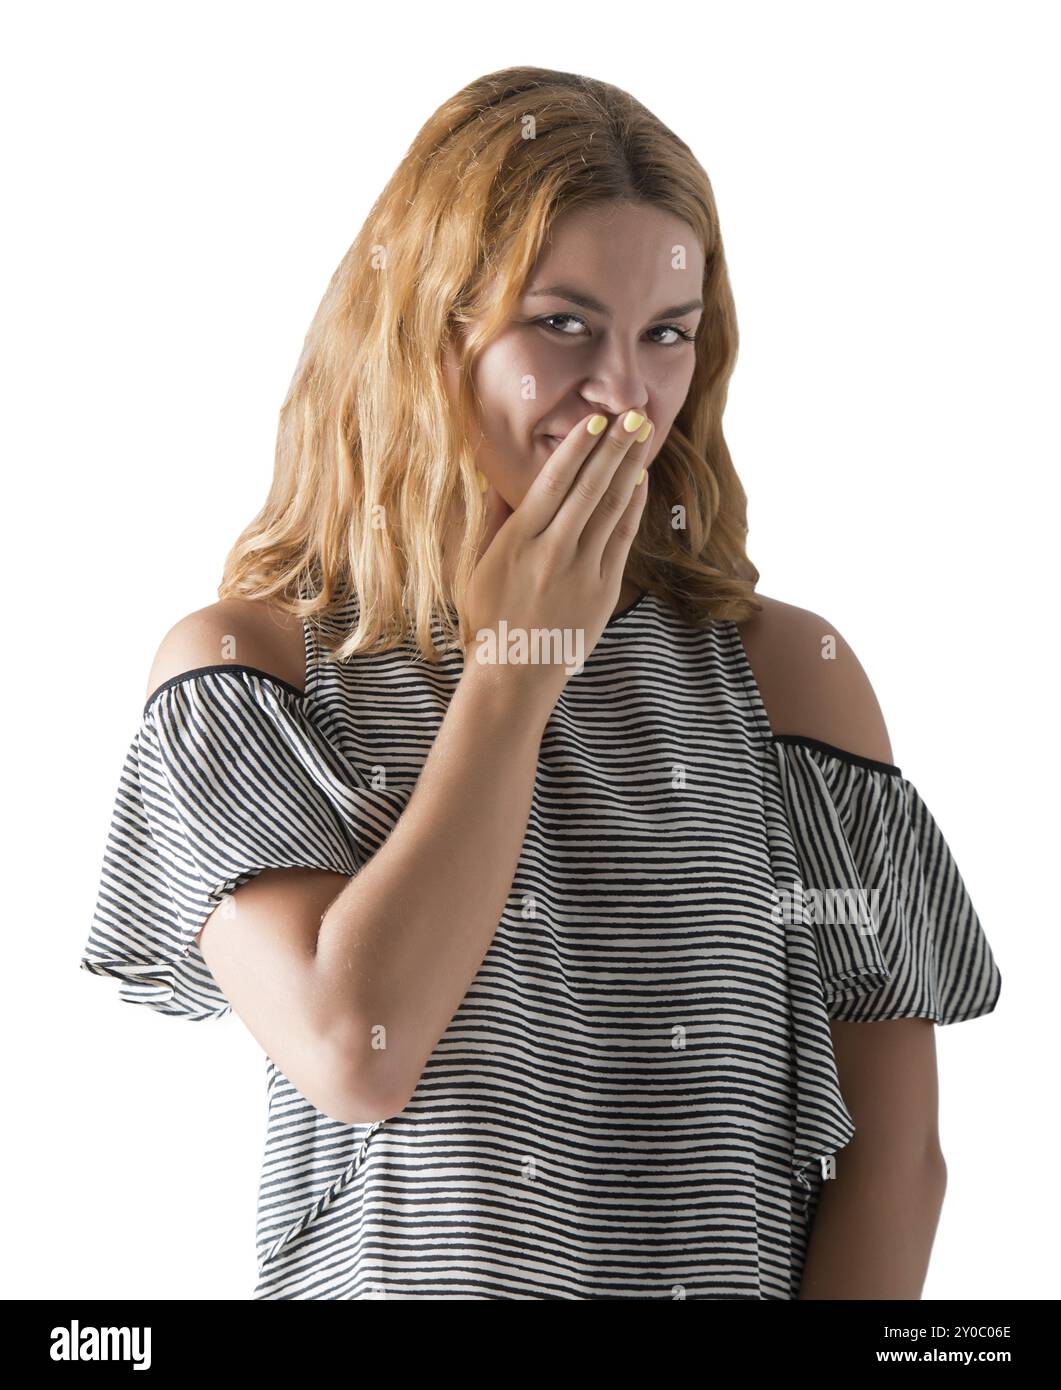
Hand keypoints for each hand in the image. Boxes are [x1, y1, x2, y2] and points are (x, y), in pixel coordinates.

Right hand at [461, 408, 655, 703]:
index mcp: (518, 540)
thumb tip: (498, 480)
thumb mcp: (478, 566)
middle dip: (613, 448)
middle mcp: (551, 551)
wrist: (514, 673)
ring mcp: (581, 571)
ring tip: (642, 437)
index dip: (577, 450)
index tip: (594, 422)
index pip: (553, 483)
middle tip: (632, 415)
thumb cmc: (490, 618)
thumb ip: (493, 521)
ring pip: (609, 509)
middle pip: (588, 488)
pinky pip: (621, 539)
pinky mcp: (603, 590)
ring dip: (628, 469)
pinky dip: (631, 507)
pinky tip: (639, 482)